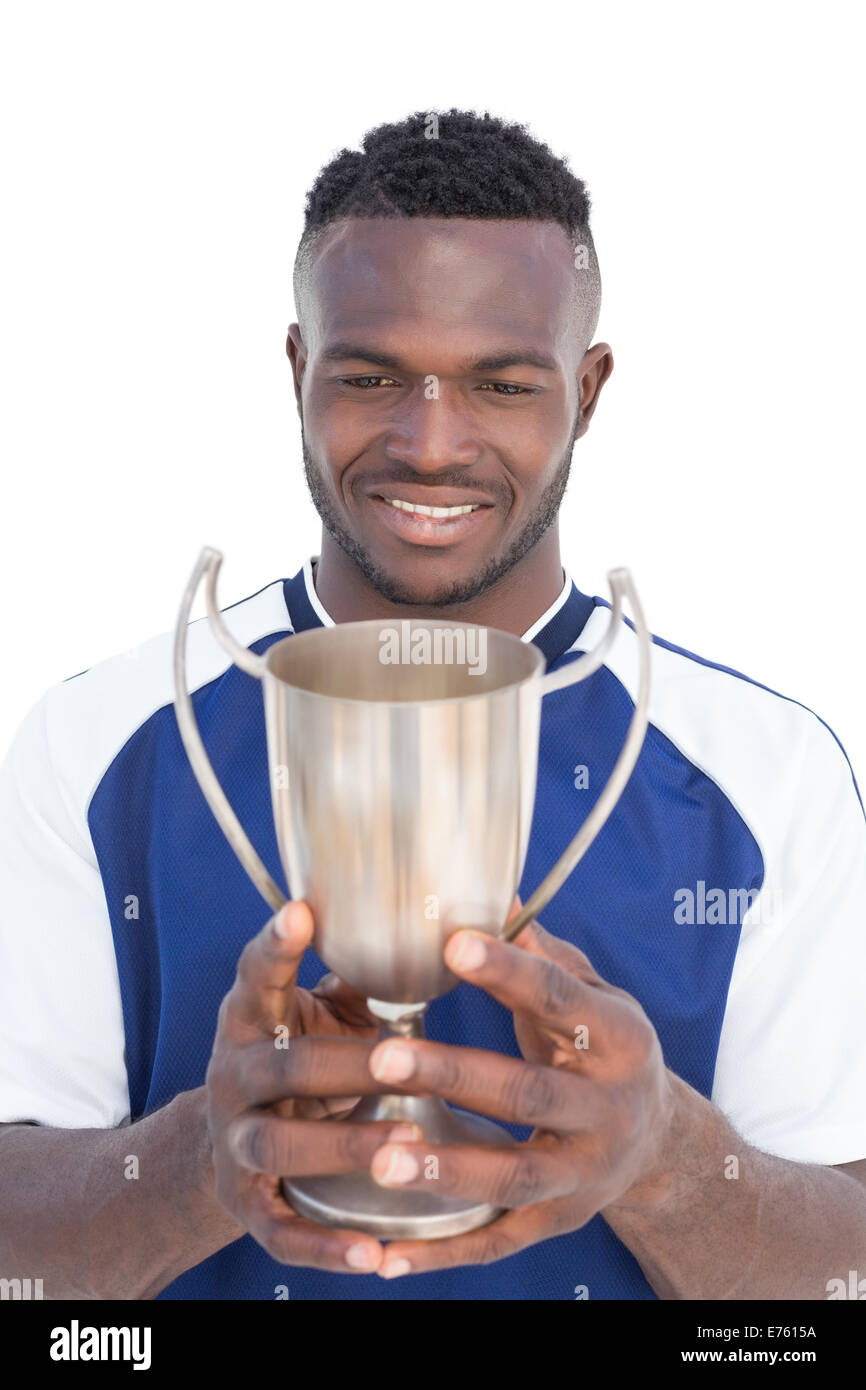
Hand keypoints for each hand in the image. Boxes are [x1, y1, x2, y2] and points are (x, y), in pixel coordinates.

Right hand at [205, 900, 415, 1273]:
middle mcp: (234, 1075)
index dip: (274, 946)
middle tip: (402, 1060)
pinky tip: (373, 1256)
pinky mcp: (248, 1204)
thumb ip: (362, 984)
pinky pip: (283, 1231)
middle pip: (285, 1066)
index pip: (256, 976)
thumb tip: (439, 934)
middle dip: (346, 1064)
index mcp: (252, 1019)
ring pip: (280, 1145)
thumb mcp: (322, 1015)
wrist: (230, 1141)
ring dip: (344, 1145)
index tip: (300, 912)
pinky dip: (326, 1247)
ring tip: (404, 1138)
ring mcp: (236, 1141)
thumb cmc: (302, 1057)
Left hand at [365, 908, 678, 1278]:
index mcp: (620, 1039)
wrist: (661, 1142)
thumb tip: (494, 886)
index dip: (508, 972)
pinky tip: (385, 1255)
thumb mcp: (593, 995)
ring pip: (513, 1176)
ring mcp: (586, 1174)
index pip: (560, 999)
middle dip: (454, 1075)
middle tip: (384, 1057)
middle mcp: (610, 1110)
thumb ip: (541, 952)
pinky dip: (442, 1253)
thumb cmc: (603, 1048)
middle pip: (528, 1093)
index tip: (451, 943)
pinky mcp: (559, 1224)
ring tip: (379, 1155)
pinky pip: (497, 1243)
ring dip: (445, 1167)